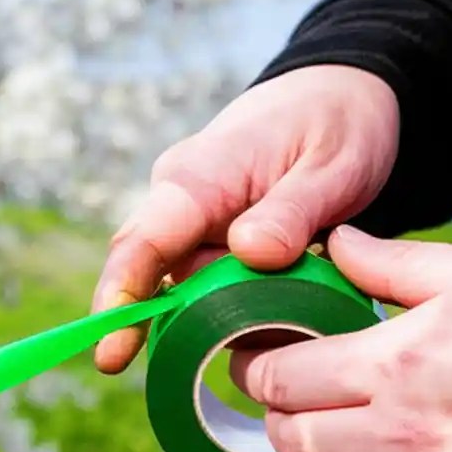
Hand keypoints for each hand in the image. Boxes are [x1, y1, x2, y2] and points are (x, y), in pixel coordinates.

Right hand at [93, 64, 399, 372]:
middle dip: (173, 327)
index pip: (142, 243)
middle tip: (226, 355)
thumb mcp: (334, 165)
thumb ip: (291, 211)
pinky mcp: (210, 240)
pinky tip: (289, 307)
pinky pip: (212, 286)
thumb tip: (251, 253)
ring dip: (230, 315)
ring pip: (189, 289)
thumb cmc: (336, 123)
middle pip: (151, 277)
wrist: (340, 95)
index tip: (111, 354)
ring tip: (294, 310)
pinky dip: (244, 306)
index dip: (122, 300)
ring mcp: (192, 223)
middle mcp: (179, 202)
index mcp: (197, 178)